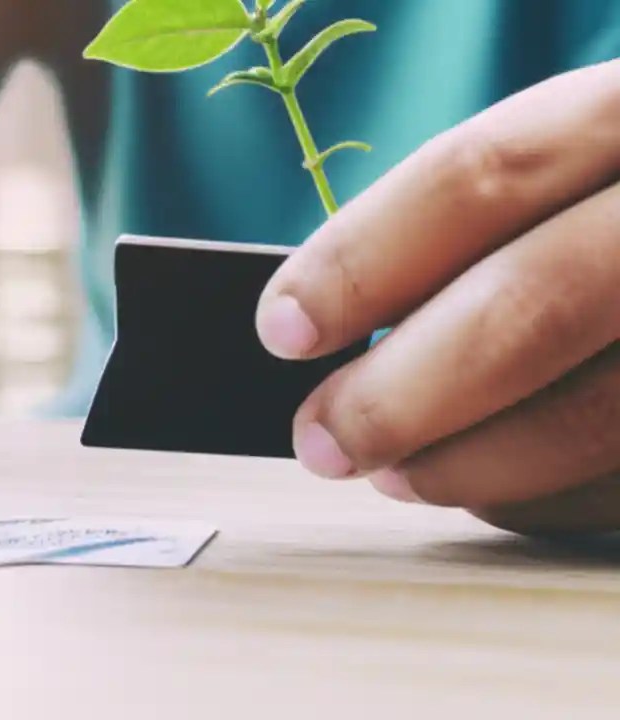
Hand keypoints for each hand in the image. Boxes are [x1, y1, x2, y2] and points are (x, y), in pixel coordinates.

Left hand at [256, 60, 619, 534]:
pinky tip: (490, 490)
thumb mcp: (570, 166)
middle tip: (320, 442)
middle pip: (533, 304)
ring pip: (595, 413)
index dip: (363, 259)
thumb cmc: (610, 210)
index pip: (482, 176)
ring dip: (468, 465)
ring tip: (394, 473)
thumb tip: (319, 322)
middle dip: (399, 393)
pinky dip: (544, 500)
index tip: (282, 327)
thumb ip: (474, 224)